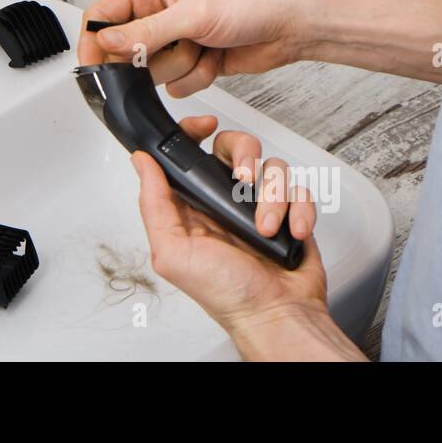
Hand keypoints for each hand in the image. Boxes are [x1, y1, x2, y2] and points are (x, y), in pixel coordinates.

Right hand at [77, 0, 309, 97]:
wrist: (292, 24)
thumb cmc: (252, 0)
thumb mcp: (193, 13)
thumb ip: (145, 31)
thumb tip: (106, 41)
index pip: (104, 14)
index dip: (95, 42)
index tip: (94, 68)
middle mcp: (160, 10)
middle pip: (127, 50)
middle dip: (152, 58)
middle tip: (175, 48)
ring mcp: (177, 37)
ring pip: (152, 71)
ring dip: (180, 67)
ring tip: (204, 47)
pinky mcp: (193, 60)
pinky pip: (176, 83)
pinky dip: (196, 77)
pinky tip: (215, 60)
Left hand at [133, 118, 328, 345]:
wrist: (278, 315)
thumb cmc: (226, 294)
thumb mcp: (173, 252)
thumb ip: (154, 204)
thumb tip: (141, 163)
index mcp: (193, 206)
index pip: (191, 152)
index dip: (196, 131)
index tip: (206, 127)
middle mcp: (225, 201)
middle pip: (236, 147)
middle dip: (244, 157)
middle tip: (244, 181)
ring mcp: (260, 205)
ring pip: (272, 167)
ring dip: (273, 195)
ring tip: (266, 227)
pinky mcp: (291, 212)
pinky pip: (300, 188)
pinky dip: (299, 208)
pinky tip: (293, 231)